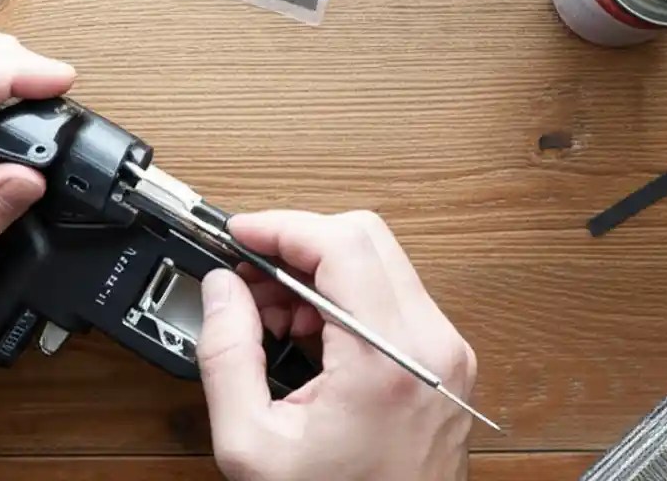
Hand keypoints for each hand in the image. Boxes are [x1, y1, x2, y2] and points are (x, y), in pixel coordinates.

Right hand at [196, 211, 476, 480]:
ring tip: (271, 315)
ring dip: (317, 272)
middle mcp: (432, 347)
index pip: (341, 244)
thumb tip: (220, 290)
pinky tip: (306, 333)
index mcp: (388, 362)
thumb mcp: (252, 442)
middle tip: (248, 274)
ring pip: (378, 262)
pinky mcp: (445, 364)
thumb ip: (227, 354)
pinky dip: (342, 297)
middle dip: (296, 245)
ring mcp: (446, 354)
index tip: (239, 233)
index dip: (281, 225)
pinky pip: (391, 297)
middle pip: (364, 238)